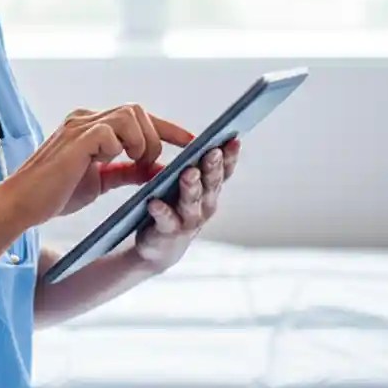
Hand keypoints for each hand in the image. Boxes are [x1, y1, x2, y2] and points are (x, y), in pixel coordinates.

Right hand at [0, 104, 194, 227]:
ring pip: (130, 114)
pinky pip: (114, 131)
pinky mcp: (77, 137)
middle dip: (156, 136)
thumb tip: (159, 170)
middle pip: (137, 110)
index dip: (166, 128)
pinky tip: (112, 163)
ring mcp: (80, 125)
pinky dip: (122, 148)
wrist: (22, 205)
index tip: (192, 142)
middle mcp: (85, 119)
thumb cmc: (55, 194)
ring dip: (142, 142)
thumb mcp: (100, 181)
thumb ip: (128, 171)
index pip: (136, 117)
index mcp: (90, 126)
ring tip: (135, 164)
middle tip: (150, 164)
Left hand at [134, 137, 241, 272]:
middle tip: (212, 152)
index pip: (223, 171)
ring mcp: (187, 222)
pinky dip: (162, 211)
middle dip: (212, 168)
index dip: (229, 157)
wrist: (160, 248)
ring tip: (189, 172)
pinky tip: (154, 202)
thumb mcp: (188, 186)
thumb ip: (195, 166)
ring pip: (191, 203)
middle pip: (210, 184)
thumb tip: (202, 140)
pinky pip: (166, 220)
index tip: (233, 139)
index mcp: (209, 191)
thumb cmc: (176, 208)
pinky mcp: (166, 232)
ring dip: (191, 187)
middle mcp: (203, 206)